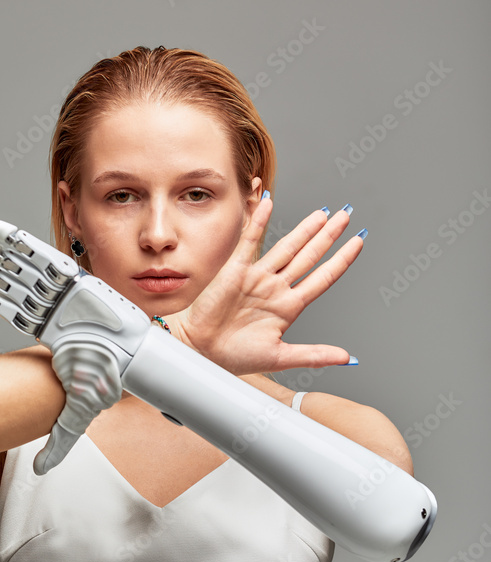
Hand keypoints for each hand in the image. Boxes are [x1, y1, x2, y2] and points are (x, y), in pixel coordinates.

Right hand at [170, 199, 364, 375]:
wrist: (202, 352)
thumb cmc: (235, 357)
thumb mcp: (281, 357)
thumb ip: (315, 355)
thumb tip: (347, 357)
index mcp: (288, 307)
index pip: (323, 278)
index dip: (342, 260)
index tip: (358, 242)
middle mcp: (275, 288)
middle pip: (309, 257)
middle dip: (329, 236)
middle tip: (346, 217)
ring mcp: (257, 277)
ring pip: (287, 247)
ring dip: (305, 229)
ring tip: (324, 213)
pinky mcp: (235, 270)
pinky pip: (250, 241)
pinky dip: (259, 221)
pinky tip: (269, 203)